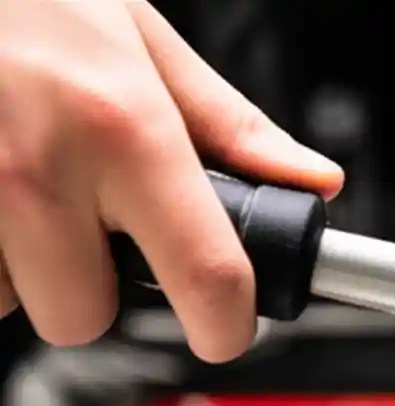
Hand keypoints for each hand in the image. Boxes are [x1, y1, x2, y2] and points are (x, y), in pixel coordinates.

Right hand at [0, 0, 342, 361]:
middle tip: (87, 217)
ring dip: (25, 267)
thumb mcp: (138, 36)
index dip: (226, 326)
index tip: (226, 329)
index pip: (205, 274)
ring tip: (24, 188)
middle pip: (86, 315)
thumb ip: (229, 124)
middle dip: (94, 284)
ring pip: (14, 304)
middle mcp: (39, 170)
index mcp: (123, 127)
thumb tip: (312, 181)